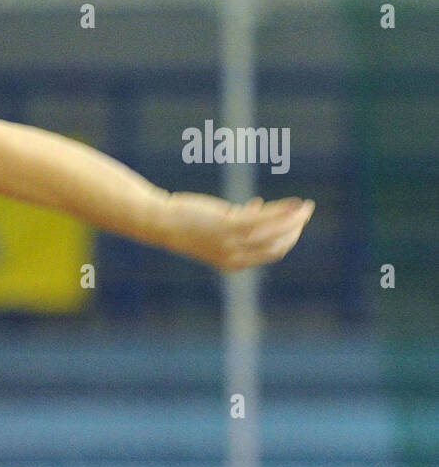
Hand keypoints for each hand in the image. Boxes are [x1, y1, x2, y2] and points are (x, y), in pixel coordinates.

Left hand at [159, 192, 314, 271]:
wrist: (161, 223)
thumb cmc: (186, 223)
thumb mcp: (216, 227)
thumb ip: (238, 222)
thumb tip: (257, 207)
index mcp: (232, 263)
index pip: (270, 254)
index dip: (286, 239)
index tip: (293, 222)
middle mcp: (235, 257)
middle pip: (277, 246)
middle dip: (295, 230)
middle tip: (305, 213)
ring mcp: (233, 243)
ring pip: (275, 233)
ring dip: (295, 219)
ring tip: (305, 206)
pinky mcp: (229, 226)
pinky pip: (265, 219)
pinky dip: (283, 211)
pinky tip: (293, 203)